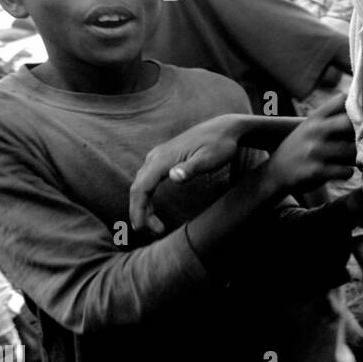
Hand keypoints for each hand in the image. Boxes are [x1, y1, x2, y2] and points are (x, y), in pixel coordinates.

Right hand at [130, 113, 247, 233]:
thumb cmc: (220, 145)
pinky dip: (147, 197)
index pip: (141, 187)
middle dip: (139, 212)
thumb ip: (191, 168)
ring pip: (141, 184)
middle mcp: (155, 157)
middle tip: (150, 232)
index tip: (141, 228)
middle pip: (137, 188)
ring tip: (155, 227)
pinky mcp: (163, 158)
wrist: (224, 129)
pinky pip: (148, 180)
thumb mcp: (209, 159)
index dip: (138, 209)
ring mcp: (158, 156)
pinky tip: (153, 208)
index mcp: (162, 159)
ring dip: (143, 206)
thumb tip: (174, 176)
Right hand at [263, 92, 355, 197]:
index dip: (359, 105)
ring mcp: (314, 150)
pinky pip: (345, 171)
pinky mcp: (315, 171)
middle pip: (349, 122)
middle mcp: (314, 130)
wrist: (275, 173)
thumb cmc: (301, 148)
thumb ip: (333, 118)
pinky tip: (343, 171)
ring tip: (356, 159)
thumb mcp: (311, 127)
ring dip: (358, 156)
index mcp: (315, 117)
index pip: (342, 100)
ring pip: (351, 150)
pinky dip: (348, 172)